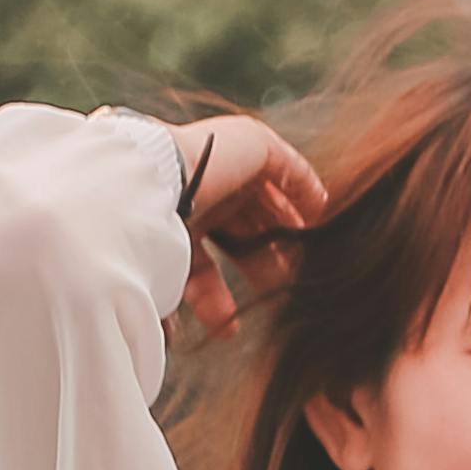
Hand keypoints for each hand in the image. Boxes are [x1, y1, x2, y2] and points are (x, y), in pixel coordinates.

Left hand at [162, 112, 327, 332]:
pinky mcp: (156, 255)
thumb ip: (292, 169)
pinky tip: (218, 322)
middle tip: (287, 284)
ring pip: (207, 271)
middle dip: (265, 263)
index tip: (308, 246)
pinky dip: (196, 310)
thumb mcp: (259, 147)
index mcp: (226, 171)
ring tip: (242, 318)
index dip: (288, 223)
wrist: (152, 181)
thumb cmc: (206, 158)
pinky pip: (176, 289)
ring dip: (225, 298)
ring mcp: (175, 226)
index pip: (263, 201)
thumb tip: (317, 198)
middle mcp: (200, 198)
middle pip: (240, 237)